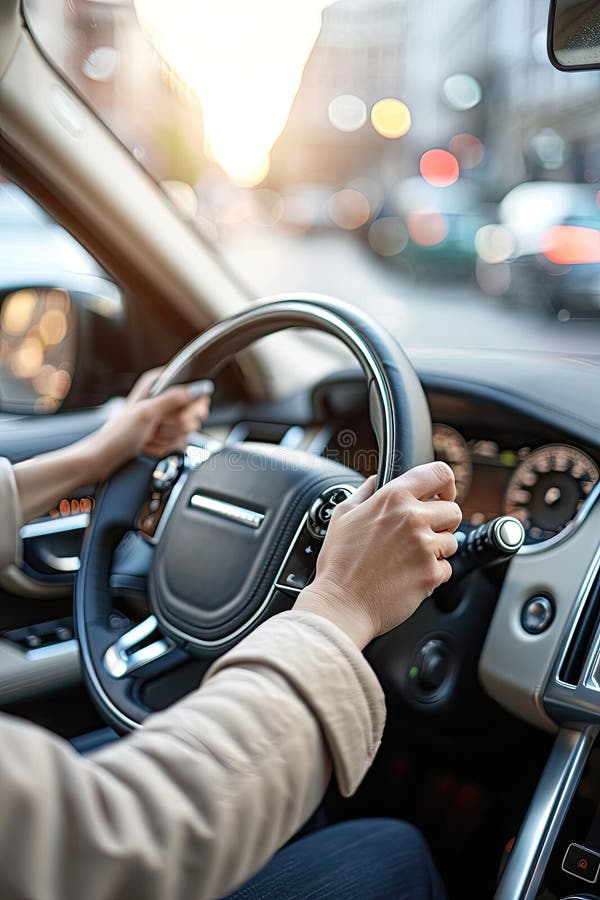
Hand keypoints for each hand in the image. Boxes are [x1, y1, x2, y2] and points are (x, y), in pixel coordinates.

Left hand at [82, 368, 211, 480]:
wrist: (106, 457)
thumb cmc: (118, 434)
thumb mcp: (146, 413)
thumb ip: (173, 399)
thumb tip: (197, 389)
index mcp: (157, 384)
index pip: (192, 386)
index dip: (194, 401)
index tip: (186, 413)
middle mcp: (162, 398)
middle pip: (193, 410)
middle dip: (177, 424)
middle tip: (159, 427)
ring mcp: (164, 417)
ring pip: (186, 428)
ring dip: (167, 438)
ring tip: (149, 437)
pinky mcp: (165, 434)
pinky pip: (179, 441)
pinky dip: (164, 446)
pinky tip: (150, 444)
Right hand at [294, 462, 460, 648]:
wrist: (341, 604)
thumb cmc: (339, 563)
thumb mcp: (343, 515)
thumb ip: (364, 492)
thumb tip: (375, 481)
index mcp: (393, 498)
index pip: (439, 474)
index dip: (446, 485)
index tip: (442, 495)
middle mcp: (413, 518)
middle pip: (453, 510)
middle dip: (441, 522)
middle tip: (422, 533)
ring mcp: (425, 547)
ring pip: (453, 540)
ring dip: (437, 549)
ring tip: (409, 558)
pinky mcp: (432, 573)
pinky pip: (447, 568)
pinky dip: (433, 572)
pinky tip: (408, 575)